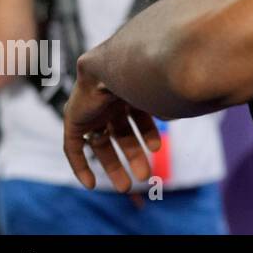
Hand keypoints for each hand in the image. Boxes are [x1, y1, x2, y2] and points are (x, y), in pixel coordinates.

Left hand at [62, 60, 160, 192]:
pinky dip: (80, 165)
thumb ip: (168, 107)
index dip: (146, 135)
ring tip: (128, 186)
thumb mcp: (161, 95)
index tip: (155, 151)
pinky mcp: (74, 117)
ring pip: (102, 143)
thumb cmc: (147, 78)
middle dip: (133, 156)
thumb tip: (178, 114)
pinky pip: (73, 146)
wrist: (119, 65)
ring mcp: (92, 108)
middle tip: (145, 177)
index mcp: (132, 90)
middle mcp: (110, 99)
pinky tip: (91, 185)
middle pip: (121, 133)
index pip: (138, 117)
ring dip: (115, 164)